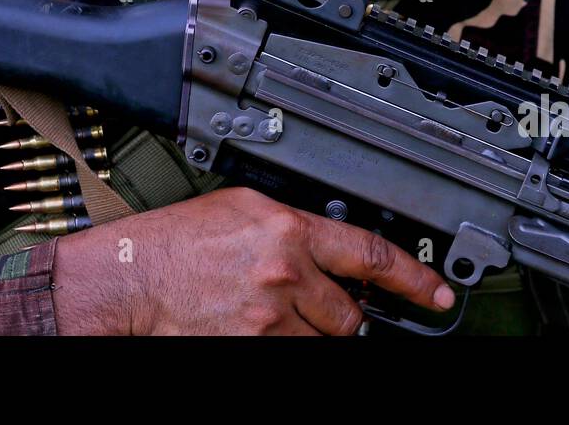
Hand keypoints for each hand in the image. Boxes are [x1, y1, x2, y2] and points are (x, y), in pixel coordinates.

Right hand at [48, 186, 454, 334]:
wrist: (130, 280)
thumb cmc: (177, 241)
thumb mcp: (243, 210)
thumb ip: (295, 225)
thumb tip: (333, 244)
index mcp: (288, 231)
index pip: (371, 256)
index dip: (415, 280)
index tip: (438, 294)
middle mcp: (286, 275)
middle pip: (350, 315)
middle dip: (338, 314)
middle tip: (304, 303)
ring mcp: (270, 321)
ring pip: (325, 342)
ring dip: (310, 335)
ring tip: (271, 315)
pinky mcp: (253, 350)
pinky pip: (294, 357)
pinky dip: (286, 347)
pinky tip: (258, 328)